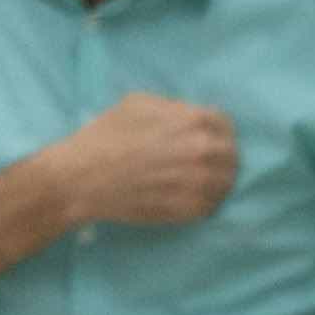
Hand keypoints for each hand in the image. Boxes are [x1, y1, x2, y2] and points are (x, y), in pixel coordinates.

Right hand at [49, 93, 240, 228]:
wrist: (83, 177)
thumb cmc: (105, 136)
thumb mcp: (137, 104)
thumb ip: (174, 108)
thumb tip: (191, 117)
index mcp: (194, 121)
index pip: (225, 125)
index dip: (211, 130)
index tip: (199, 138)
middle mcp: (205, 151)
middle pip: (231, 154)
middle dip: (216, 156)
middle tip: (194, 161)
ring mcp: (202, 183)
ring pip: (226, 182)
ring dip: (213, 180)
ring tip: (189, 180)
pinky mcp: (193, 210)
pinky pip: (213, 204)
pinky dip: (202, 200)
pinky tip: (181, 195)